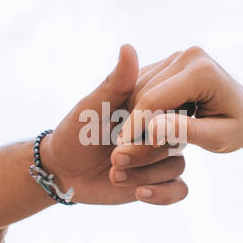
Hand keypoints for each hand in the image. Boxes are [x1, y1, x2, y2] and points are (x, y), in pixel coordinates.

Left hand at [40, 44, 188, 205]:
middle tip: (115, 157)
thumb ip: (116, 82)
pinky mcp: (158, 183)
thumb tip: (129, 48)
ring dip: (146, 173)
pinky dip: (162, 194)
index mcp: (150, 109)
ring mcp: (160, 158)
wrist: (63, 170)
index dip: (156, 121)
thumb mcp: (92, 106)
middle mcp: (159, 131)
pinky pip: (179, 190)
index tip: (129, 129)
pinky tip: (139, 192)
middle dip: (146, 152)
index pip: (173, 108)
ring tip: (115, 173)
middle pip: (177, 140)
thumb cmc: (75, 132)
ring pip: (177, 166)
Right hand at [112, 46, 242, 153]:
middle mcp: (188, 56)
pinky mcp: (169, 61)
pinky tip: (152, 125)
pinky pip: (142, 84)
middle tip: (132, 151)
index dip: (134, 126)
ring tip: (147, 140)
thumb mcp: (217, 138)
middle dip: (134, 122)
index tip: (121, 150)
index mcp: (201, 72)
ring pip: (138, 88)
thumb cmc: (236, 127)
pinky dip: (141, 106)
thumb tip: (151, 129)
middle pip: (142, 92)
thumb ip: (184, 132)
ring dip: (136, 115)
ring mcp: (177, 56)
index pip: (153, 100)